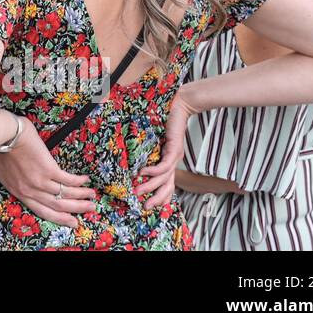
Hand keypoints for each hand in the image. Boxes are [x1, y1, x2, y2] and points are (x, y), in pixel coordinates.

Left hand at [0, 117, 95, 227]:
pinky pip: (67, 179)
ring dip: (81, 196)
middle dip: (76, 209)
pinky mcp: (48, 168)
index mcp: (20, 192)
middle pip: (58, 205)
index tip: (72, 221)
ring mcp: (40, 181)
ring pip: (65, 194)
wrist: (2, 135)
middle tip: (89, 209)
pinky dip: (78, 181)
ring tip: (92, 196)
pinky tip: (85, 180)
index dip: (59, 218)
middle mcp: (32, 190)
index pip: (43, 210)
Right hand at [134, 84, 201, 209]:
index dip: (160, 196)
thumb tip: (133, 157)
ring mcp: (175, 156)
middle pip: (168, 186)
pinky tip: (143, 172)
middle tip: (145, 207)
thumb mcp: (154, 138)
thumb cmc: (164, 120)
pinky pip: (164, 165)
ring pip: (164, 177)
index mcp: (169, 161)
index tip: (150, 205)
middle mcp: (174, 161)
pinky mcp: (174, 149)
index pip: (167, 183)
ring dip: (150, 186)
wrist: (179, 106)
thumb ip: (148, 149)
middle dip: (157, 198)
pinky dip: (153, 170)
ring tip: (137, 190)